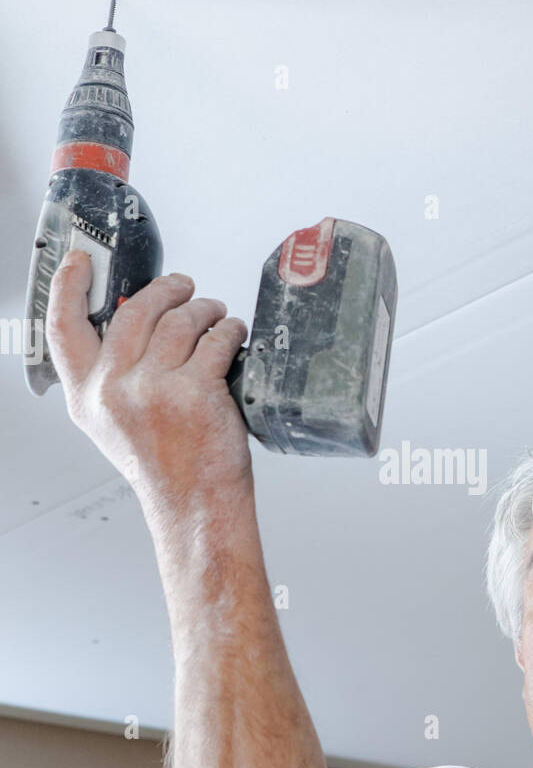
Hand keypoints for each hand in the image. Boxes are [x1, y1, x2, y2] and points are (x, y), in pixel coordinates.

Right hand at [46, 249, 252, 514]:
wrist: (195, 506)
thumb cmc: (163, 466)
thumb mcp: (113, 423)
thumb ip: (112, 375)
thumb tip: (137, 321)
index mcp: (85, 396)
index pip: (62, 326)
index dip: (68, 286)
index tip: (81, 261)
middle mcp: (114, 390)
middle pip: (136, 310)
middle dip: (167, 290)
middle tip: (184, 288)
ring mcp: (154, 389)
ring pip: (181, 320)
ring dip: (204, 309)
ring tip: (216, 315)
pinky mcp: (197, 392)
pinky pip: (216, 339)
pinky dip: (230, 331)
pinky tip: (233, 335)